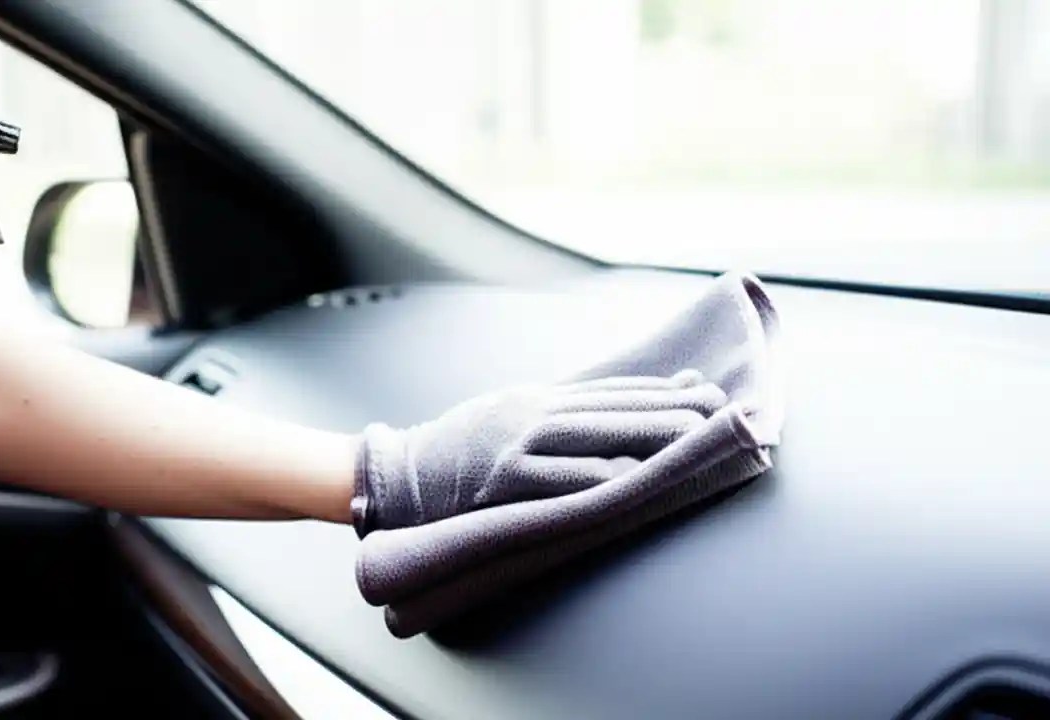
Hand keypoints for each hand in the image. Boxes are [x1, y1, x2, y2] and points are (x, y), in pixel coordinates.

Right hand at [352, 369, 728, 534]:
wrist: (397, 480)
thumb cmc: (456, 455)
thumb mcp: (503, 418)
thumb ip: (555, 415)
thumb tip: (613, 412)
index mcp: (531, 399)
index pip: (609, 390)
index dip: (660, 388)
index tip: (702, 387)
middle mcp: (528, 415)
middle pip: (611, 407)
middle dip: (668, 407)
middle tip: (717, 408)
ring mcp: (517, 448)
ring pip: (597, 436)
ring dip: (650, 435)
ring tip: (695, 436)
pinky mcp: (506, 483)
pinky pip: (564, 480)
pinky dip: (605, 476)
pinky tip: (639, 475)